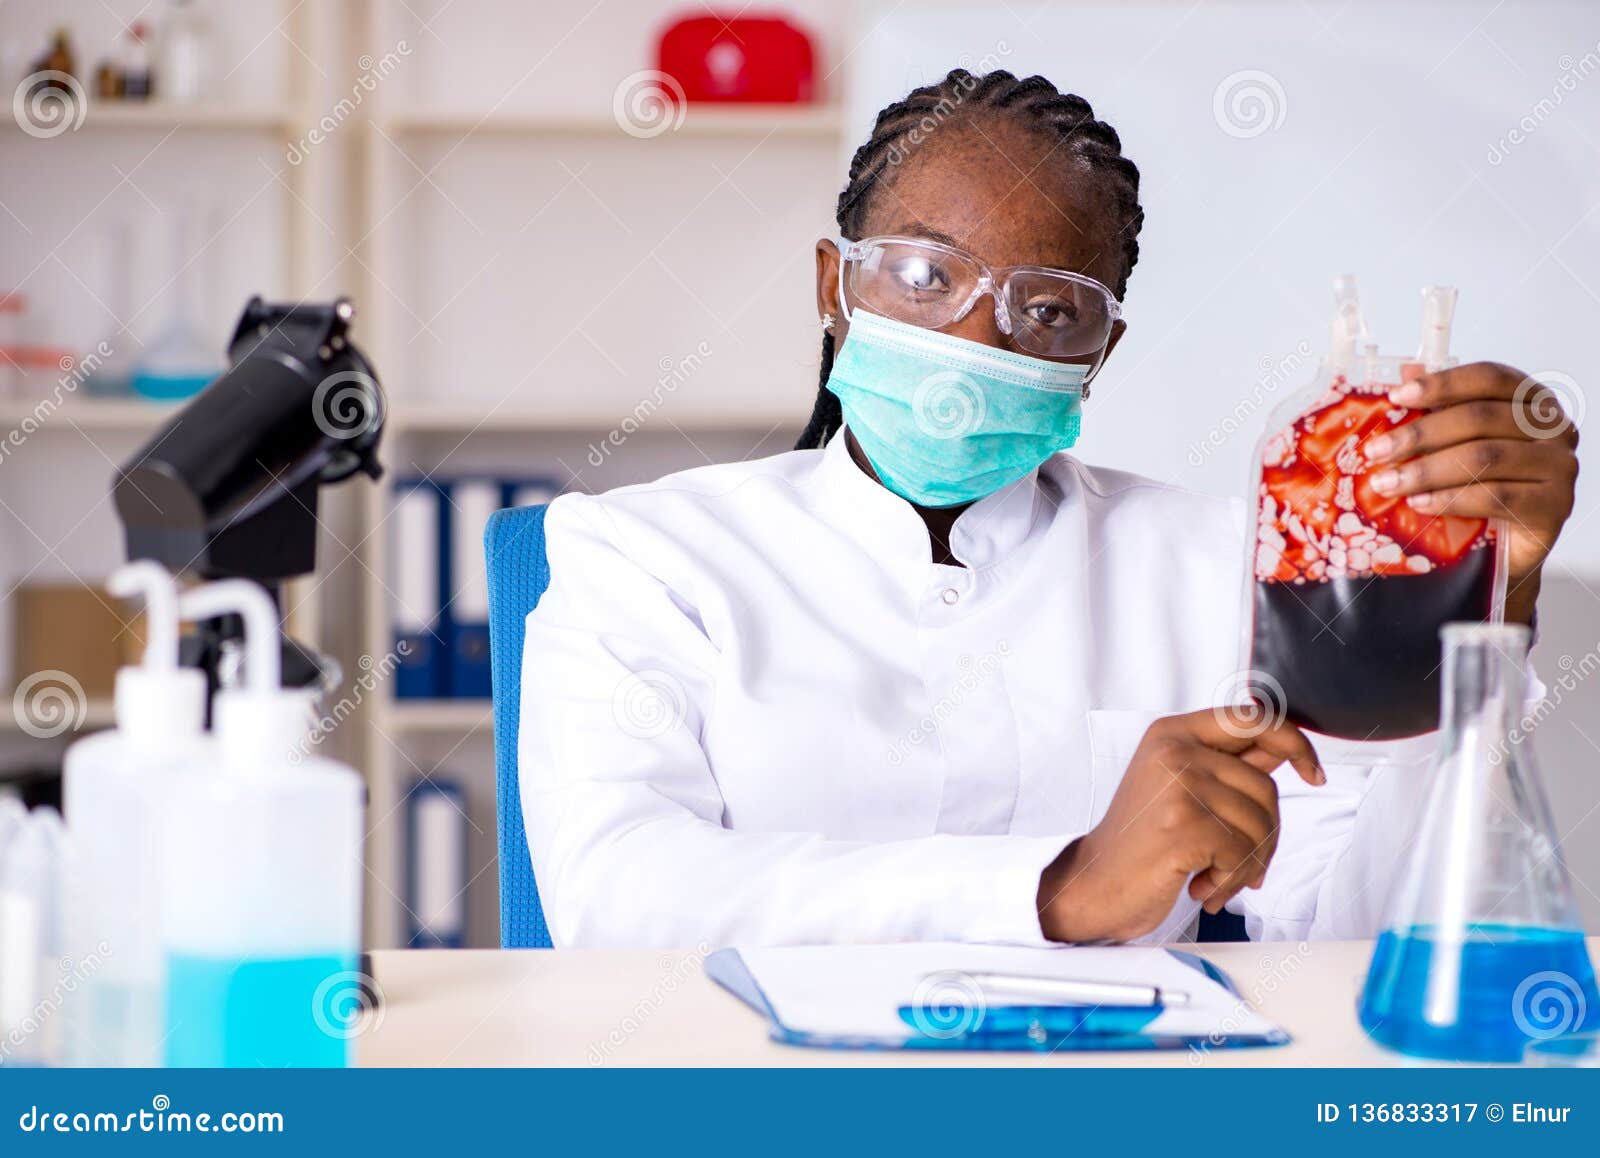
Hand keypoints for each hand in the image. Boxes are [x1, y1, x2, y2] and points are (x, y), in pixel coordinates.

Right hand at [1037, 710, 1322, 942]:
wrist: (1095, 883)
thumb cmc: (1142, 840)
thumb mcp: (1179, 785)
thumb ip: (1228, 764)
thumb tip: (1287, 749)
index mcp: (1173, 732)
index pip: (1255, 720)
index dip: (1296, 745)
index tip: (1314, 775)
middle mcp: (1174, 750)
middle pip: (1265, 788)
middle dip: (1264, 837)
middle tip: (1237, 862)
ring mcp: (1177, 786)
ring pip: (1259, 826)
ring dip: (1245, 866)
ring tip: (1212, 875)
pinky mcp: (1182, 825)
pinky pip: (1242, 855)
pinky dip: (1230, 881)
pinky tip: (1200, 886)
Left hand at [1363, 363, 1579, 622]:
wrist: (1506, 548)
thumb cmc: (1480, 487)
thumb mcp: (1456, 445)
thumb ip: (1438, 411)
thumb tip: (1403, 373)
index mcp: (1531, 400)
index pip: (1489, 378)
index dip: (1442, 383)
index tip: (1397, 396)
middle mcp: (1554, 427)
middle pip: (1480, 419)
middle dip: (1420, 435)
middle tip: (1376, 451)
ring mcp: (1560, 466)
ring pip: (1484, 458)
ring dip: (1426, 471)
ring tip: (1387, 483)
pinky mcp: (1554, 506)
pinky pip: (1495, 496)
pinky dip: (1450, 499)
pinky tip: (1419, 504)